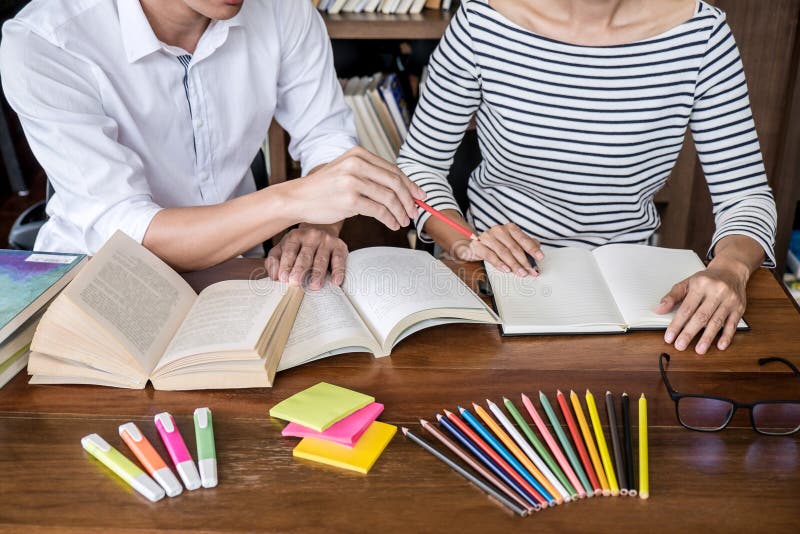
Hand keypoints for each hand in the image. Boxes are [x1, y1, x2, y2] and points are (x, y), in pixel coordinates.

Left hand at [266, 225, 347, 289]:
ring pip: (321, 258)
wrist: (323, 229)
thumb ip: (275, 261)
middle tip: (295, 282)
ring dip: (318, 273)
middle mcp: (311, 236)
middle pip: (305, 255)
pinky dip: (338, 271)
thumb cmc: (299, 245)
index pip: (289, 250)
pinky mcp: (340, 246)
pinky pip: (339, 259)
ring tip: (315, 285)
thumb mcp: (283, 249)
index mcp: (295, 236)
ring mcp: (326, 240)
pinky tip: (336, 281)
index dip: (286, 265)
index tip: (283, 278)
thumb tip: (274, 277)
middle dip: (300, 269)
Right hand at [281, 146, 424, 230]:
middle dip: (408, 199)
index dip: (410, 184)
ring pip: (389, 197)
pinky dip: (390, 219)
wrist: (298, 198)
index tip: (419, 196)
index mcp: (358, 154)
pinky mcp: (349, 199)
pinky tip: (392, 224)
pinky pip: (379, 211)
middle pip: (395, 182)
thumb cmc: (324, 188)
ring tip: (403, 221)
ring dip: (401, 212)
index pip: (393, 169)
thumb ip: (370, 175)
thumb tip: (401, 189)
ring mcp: (352, 181)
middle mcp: (356, 164)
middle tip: (414, 212)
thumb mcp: (347, 171)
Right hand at [449, 223, 543, 276]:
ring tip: (521, 272)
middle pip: (514, 247)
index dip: (533, 249)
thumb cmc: (496, 245)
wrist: (474, 245)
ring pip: (503, 252)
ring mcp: (487, 237)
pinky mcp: (478, 245)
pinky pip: (490, 256)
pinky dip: (499, 264)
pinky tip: (506, 269)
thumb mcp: (511, 244)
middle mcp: (499, 230)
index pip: (523, 239)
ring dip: (514, 264)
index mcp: (509, 228)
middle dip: (524, 261)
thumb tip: (537, 251)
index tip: (540, 258)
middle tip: (531, 270)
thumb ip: (525, 246)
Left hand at [656, 256, 749, 353]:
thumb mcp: (687, 282)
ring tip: (699, 350)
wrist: (731, 270)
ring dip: (707, 338)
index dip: (677, 324)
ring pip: (717, 321)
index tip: (669, 337)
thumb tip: (659, 309)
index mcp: (700, 285)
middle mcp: (716, 292)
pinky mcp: (740, 307)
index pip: (686, 308)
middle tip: (680, 346)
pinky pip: (733, 323)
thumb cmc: (707, 279)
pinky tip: (720, 345)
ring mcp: (729, 300)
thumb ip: (672, 296)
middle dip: (689, 333)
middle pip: (701, 316)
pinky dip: (727, 336)